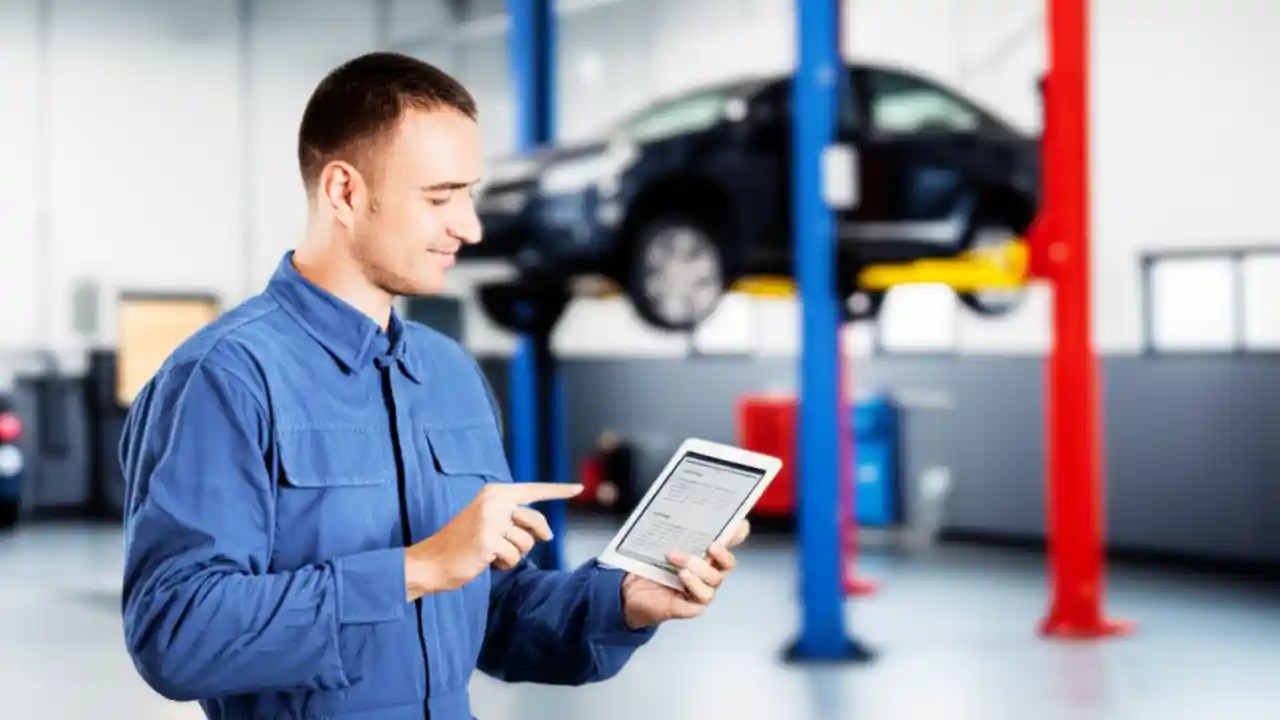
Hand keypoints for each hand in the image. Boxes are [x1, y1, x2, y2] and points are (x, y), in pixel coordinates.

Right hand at [405, 482, 582, 598]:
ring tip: (491, 552)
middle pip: (536, 521)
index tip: (578, 488)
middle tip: (513, 546)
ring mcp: (491, 520)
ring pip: (526, 543)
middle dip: (533, 537)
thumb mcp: (488, 521)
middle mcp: (494, 502)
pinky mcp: (488, 541)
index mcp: (494, 493)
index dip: (558, 490)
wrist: (431, 561)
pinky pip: (514, 558)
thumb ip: (513, 519)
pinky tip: (485, 561)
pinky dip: (503, 564)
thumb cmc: (462, 544)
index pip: (533, 489)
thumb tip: (546, 532)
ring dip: (512, 554)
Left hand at [620, 520, 749, 629]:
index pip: (729, 542)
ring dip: (699, 568)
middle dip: (721, 554)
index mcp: (706, 555)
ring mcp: (701, 590)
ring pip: (714, 581)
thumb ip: (674, 529)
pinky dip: (694, 586)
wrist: (630, 592)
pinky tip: (682, 576)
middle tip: (710, 545)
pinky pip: (700, 599)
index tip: (738, 525)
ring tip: (677, 558)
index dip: (737, 534)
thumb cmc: (650, 566)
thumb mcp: (661, 543)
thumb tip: (679, 506)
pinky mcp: (690, 607)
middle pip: (727, 564)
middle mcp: (708, 573)